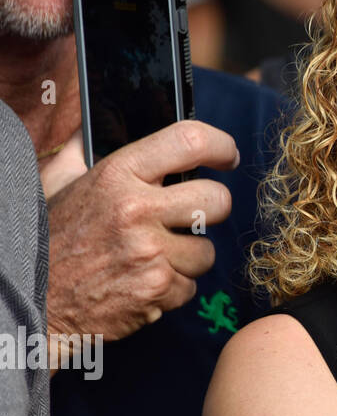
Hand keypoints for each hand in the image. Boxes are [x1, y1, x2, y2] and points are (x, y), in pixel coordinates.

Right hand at [45, 120, 239, 344]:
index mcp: (116, 175)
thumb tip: (103, 114)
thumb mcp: (58, 182)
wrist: (30, 301)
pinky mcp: (156, 290)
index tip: (226, 156)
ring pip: (207, 250)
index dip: (220, 146)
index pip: (189, 141)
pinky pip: (190, 286)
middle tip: (190, 218)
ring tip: (150, 258)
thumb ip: (86, 147)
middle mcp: (136, 210)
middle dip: (211, 210)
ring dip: (186, 258)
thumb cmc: (45, 239)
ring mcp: (149, 253)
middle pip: (218, 200)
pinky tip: (140, 284)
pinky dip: (171, 289)